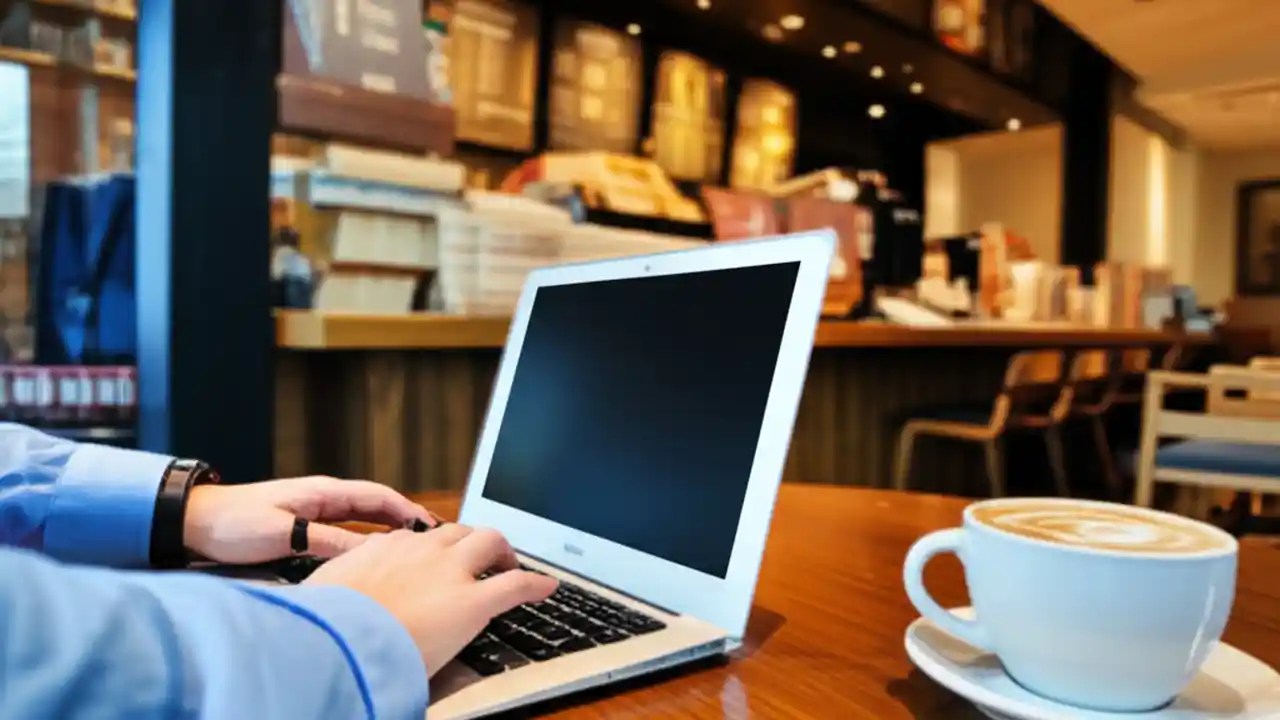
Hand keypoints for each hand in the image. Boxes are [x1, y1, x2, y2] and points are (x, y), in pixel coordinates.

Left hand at [184, 476, 440, 563]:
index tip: (433, 527)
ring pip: (363, 519)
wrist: (193, 523)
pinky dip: (367, 540)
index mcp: (323, 492)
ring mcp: (314, 511)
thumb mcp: (283, 534)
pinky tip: (375, 556)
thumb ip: (325, 540)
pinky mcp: (302, 527)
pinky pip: (346, 531)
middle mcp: (323, 498)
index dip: (408, 511)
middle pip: (377, 507)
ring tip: (413, 550)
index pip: (378, 497)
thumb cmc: (231, 524)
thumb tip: (368, 551)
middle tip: (434, 540)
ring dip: (389, 531)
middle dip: (406, 521)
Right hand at [306, 525, 556, 675]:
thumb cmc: (322, 625)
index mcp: (383, 548)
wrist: (336, 641)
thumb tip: (331, 593)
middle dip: (473, 541)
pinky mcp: (473, 601)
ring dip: (503, 553)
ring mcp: (450, 573)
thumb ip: (338, 586)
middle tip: (482, 556)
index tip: (437, 558)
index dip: (433, 549)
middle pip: (458, 532)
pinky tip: (547, 587)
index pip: (417, 539)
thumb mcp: (323, 593)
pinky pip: (515, 584)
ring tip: (512, 564)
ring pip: (489, 542)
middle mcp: (421, 551)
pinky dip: (535, 584)